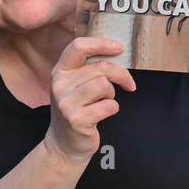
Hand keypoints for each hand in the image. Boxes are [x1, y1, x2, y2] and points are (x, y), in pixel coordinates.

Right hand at [42, 36, 135, 162]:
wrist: (64, 144)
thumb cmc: (76, 110)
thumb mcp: (74, 86)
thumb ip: (88, 68)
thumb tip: (116, 51)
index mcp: (60, 71)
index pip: (79, 46)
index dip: (101, 43)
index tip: (120, 48)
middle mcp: (59, 84)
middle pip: (100, 67)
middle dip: (120, 75)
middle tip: (128, 84)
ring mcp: (66, 103)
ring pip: (104, 85)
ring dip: (112, 94)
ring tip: (104, 101)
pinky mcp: (76, 119)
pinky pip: (108, 106)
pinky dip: (112, 108)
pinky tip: (103, 113)